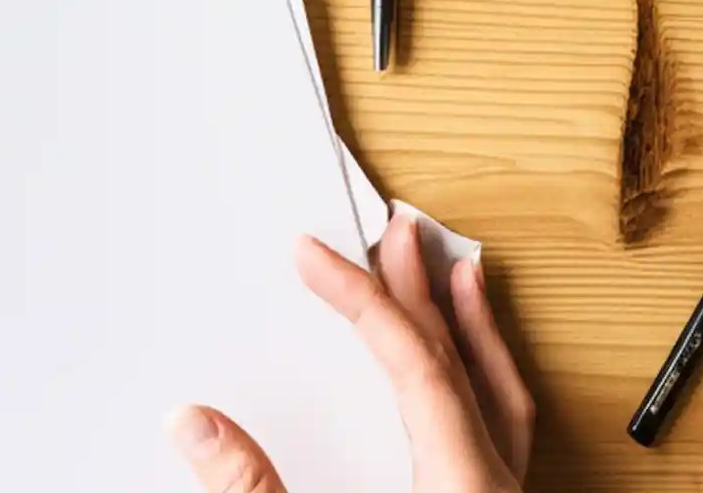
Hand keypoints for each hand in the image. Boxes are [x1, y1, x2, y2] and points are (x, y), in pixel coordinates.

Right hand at [167, 216, 534, 491]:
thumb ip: (254, 487)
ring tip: (455, 271)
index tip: (315, 256)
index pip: (413, 364)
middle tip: (391, 234)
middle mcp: (492, 485)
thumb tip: (197, 425)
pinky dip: (488, 373)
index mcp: (459, 483)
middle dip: (414, 289)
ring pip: (498, 387)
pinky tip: (478, 356)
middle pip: (456, 360)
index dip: (360, 298)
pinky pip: (506, 422)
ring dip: (468, 321)